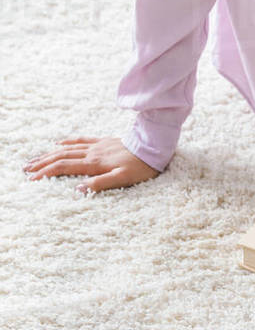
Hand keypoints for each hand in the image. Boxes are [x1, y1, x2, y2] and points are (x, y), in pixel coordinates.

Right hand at [22, 136, 160, 192]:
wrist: (154, 146)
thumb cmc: (140, 167)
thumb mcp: (123, 179)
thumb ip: (101, 184)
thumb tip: (78, 189)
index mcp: (95, 163)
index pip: (64, 167)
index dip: (46, 172)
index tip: (31, 179)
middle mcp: (93, 152)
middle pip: (61, 156)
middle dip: (42, 163)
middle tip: (25, 169)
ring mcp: (98, 145)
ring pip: (68, 148)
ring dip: (50, 153)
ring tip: (35, 158)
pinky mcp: (104, 141)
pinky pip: (81, 140)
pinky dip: (67, 142)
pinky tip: (60, 143)